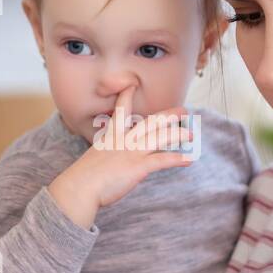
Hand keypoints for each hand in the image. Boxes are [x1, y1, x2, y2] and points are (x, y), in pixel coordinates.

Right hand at [48, 86, 193, 228]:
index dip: (126, 96)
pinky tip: (189, 159)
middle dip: (169, 115)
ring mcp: (132, 152)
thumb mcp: (94, 158)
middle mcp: (124, 140)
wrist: (80, 187)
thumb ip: (106, 155)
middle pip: (151, 122)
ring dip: (178, 134)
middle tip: (183, 110)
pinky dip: (177, 159)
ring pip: (161, 137)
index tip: (132, 85)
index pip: (121, 111)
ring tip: (192, 134)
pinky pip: (162, 160)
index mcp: (112, 135)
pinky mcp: (138, 166)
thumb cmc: (84, 177)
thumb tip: (109, 160)